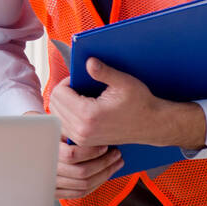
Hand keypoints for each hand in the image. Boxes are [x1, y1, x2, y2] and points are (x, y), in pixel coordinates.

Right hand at [25, 109, 121, 199]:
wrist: (28, 144)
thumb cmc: (45, 131)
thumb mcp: (52, 123)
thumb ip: (67, 127)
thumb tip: (92, 131)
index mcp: (45, 151)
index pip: (72, 155)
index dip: (91, 151)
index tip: (104, 145)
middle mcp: (46, 171)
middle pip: (81, 173)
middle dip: (104, 163)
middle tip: (116, 154)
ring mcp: (51, 184)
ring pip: (83, 185)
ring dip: (104, 174)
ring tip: (115, 163)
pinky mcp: (55, 193)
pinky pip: (80, 193)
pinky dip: (96, 184)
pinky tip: (105, 174)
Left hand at [47, 57, 206, 149]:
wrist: (152, 125)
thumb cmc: (140, 103)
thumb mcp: (124, 83)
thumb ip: (104, 72)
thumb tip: (88, 62)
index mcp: (88, 115)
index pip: (59, 93)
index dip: (67, 82)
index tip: (79, 79)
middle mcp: (81, 130)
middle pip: (54, 104)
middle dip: (64, 92)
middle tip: (80, 87)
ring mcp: (82, 139)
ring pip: (56, 116)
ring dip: (64, 104)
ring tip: (80, 97)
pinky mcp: (84, 142)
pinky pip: (63, 126)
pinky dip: (66, 115)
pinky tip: (79, 109)